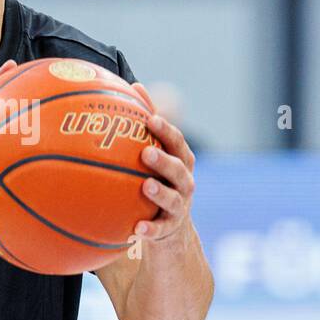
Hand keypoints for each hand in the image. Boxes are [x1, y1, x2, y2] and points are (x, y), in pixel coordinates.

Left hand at [129, 82, 195, 242]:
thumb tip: (135, 86)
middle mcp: (184, 183)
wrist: (173, 234)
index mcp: (180, 163)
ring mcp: (179, 208)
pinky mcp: (169, 231)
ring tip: (145, 186)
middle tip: (145, 152)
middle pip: (178, 169)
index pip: (176, 143)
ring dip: (160, 193)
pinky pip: (159, 231)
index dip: (166, 131)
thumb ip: (148, 127)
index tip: (150, 120)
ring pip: (173, 200)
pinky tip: (135, 230)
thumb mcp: (157, 157)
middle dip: (164, 160)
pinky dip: (149, 230)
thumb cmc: (160, 184)